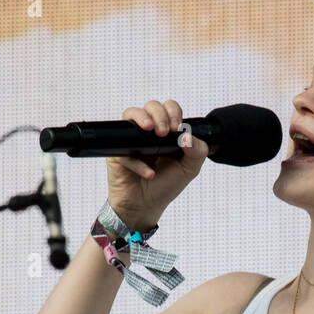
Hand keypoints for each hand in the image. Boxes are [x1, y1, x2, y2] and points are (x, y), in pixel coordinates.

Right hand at [106, 99, 208, 230]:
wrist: (146, 207)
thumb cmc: (165, 186)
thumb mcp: (189, 169)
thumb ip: (197, 152)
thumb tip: (188, 136)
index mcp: (165, 132)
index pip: (168, 108)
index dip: (173, 112)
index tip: (177, 128)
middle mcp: (148, 132)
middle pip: (150, 106)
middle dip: (160, 114)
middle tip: (164, 132)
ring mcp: (131, 140)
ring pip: (131, 114)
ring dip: (143, 118)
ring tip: (152, 132)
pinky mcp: (117, 153)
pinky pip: (123, 148)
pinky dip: (138, 162)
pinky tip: (149, 174)